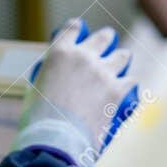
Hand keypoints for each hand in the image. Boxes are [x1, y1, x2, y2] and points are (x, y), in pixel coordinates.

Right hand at [15, 18, 138, 166]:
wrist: (56, 138)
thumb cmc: (38, 119)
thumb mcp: (36, 89)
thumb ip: (50, 77)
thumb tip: (56, 81)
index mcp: (59, 53)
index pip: (73, 28)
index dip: (77, 28)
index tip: (80, 30)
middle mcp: (83, 56)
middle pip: (103, 37)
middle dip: (106, 39)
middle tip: (107, 42)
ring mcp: (103, 72)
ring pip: (122, 55)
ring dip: (121, 59)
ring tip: (120, 63)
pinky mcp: (117, 91)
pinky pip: (131, 81)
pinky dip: (128, 84)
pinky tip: (126, 88)